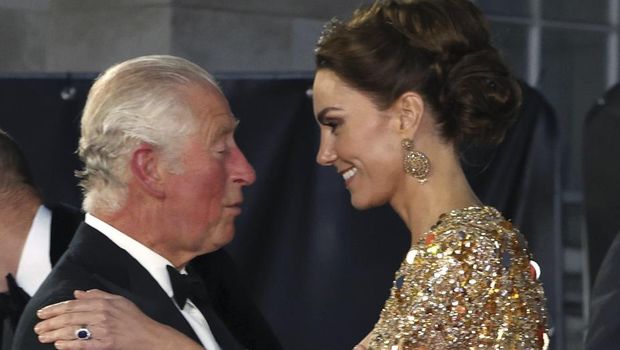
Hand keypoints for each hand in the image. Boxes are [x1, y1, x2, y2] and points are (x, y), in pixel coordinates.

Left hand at [34, 289, 202, 349]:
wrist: (150, 336)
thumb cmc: (134, 318)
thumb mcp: (119, 301)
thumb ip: (97, 295)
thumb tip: (77, 293)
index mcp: (104, 303)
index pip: (74, 304)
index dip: (55, 308)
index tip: (42, 312)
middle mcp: (103, 315)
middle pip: (71, 317)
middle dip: (51, 322)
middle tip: (37, 327)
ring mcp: (104, 330)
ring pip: (74, 331)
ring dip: (55, 334)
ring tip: (43, 337)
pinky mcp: (106, 344)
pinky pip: (84, 344)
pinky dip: (70, 345)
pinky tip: (59, 346)